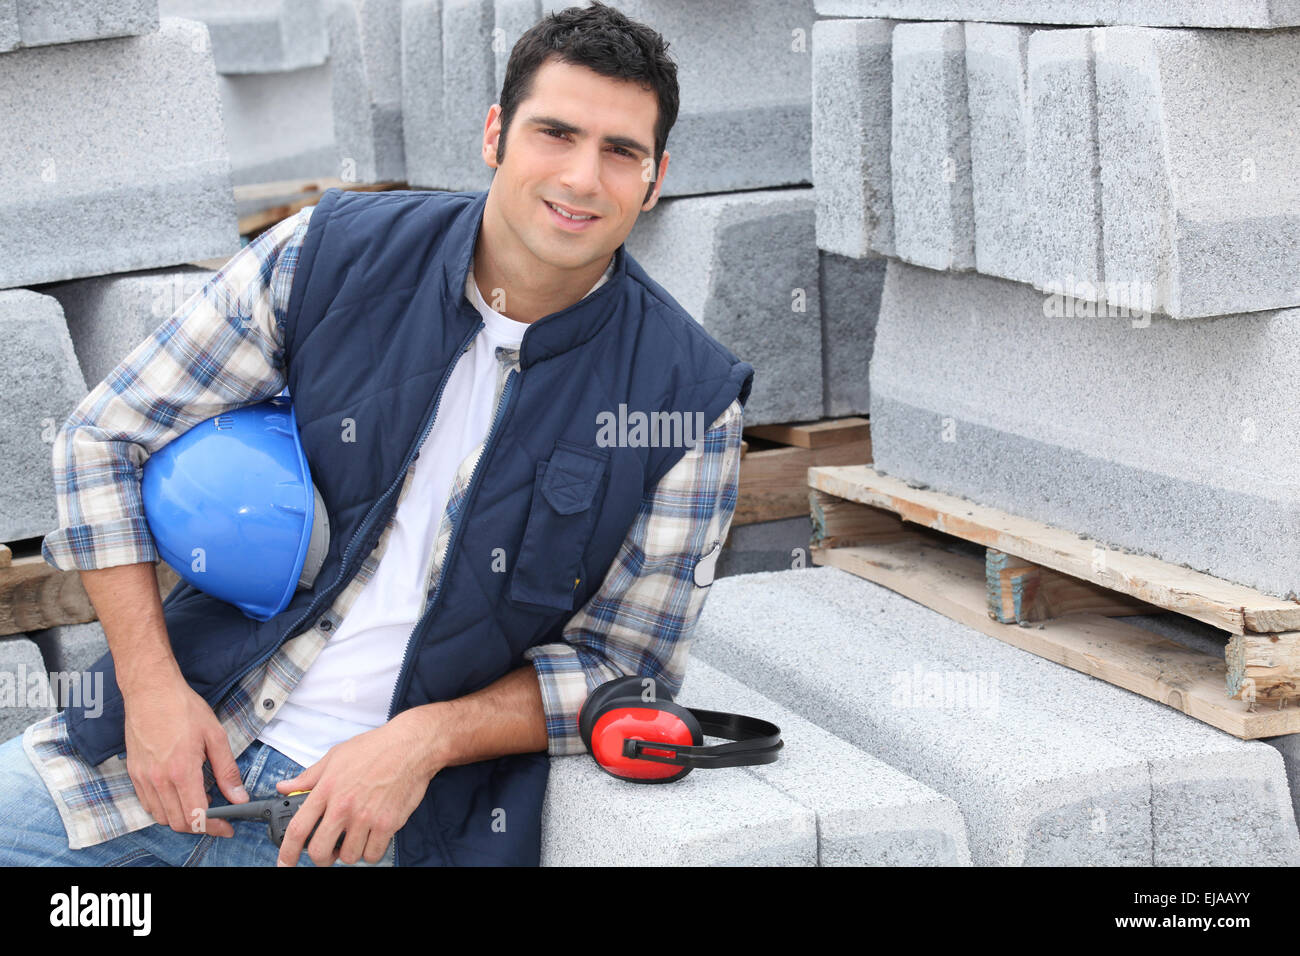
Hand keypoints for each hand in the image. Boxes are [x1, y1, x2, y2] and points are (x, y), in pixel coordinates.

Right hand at [123, 671, 248, 837]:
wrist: (150, 691)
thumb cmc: (183, 708)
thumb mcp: (215, 736)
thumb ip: (227, 770)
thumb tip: (238, 796)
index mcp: (181, 771)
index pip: (197, 815)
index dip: (214, 827)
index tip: (227, 827)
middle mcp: (158, 780)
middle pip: (178, 822)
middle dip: (200, 826)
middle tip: (217, 817)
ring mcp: (143, 778)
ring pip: (161, 816)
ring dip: (181, 819)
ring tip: (200, 803)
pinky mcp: (134, 774)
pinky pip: (148, 804)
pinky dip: (164, 808)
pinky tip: (179, 795)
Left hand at [273, 710, 443, 866]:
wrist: (410, 746)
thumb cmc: (374, 748)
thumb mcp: (335, 756)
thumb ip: (309, 776)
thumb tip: (285, 788)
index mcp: (326, 789)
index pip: (298, 828)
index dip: (287, 852)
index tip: (284, 863)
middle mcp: (344, 806)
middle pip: (320, 851)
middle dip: (321, 858)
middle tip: (328, 852)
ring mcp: (366, 817)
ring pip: (349, 857)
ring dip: (350, 853)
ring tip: (355, 839)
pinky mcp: (388, 823)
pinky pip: (373, 854)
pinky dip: (371, 852)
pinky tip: (372, 838)